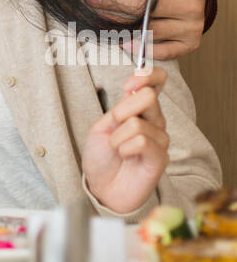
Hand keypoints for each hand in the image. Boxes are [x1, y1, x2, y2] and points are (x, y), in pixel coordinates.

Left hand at [82, 66, 168, 214]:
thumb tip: (136, 90)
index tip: (128, 85)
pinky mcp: (161, 158)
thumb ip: (121, 107)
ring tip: (117, 149)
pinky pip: (142, 141)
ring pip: (137, 123)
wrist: (100, 186)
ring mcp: (160, 139)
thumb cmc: (101, 156)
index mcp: (140, 108)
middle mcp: (154, 120)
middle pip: (148, 96)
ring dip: (118, 137)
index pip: (157, 80)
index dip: (147, 75)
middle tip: (114, 127)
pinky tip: (125, 156)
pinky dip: (125, 148)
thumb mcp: (103, 125)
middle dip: (121, 111)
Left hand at [84, 0, 205, 58]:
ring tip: (100, 15)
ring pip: (148, 28)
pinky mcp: (190, 43)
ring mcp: (192, 25)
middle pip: (144, 6)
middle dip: (112, 2)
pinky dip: (141, 47)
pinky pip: (162, 50)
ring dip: (120, 24)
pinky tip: (122, 41)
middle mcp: (192, 3)